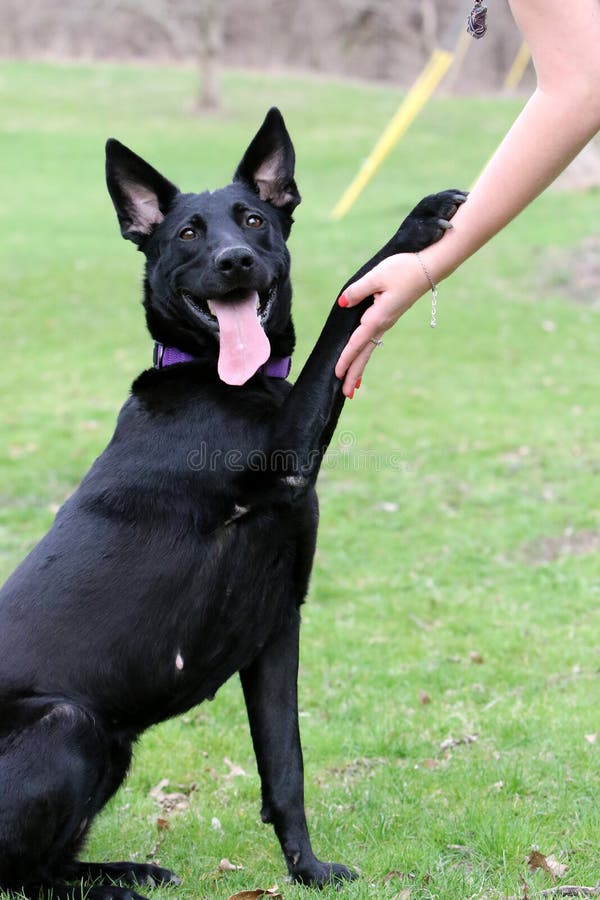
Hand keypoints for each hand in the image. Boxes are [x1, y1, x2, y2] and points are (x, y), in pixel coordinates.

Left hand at [334, 252, 430, 396]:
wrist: (429, 267)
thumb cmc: (404, 269)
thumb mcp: (377, 276)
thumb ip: (358, 290)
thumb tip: (343, 302)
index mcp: (378, 317)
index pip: (358, 342)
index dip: (346, 357)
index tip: (337, 373)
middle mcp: (383, 324)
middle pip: (365, 354)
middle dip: (354, 374)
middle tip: (346, 394)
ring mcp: (386, 322)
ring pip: (369, 349)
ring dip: (359, 368)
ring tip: (352, 387)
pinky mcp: (388, 317)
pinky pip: (373, 340)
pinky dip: (365, 353)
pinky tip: (362, 359)